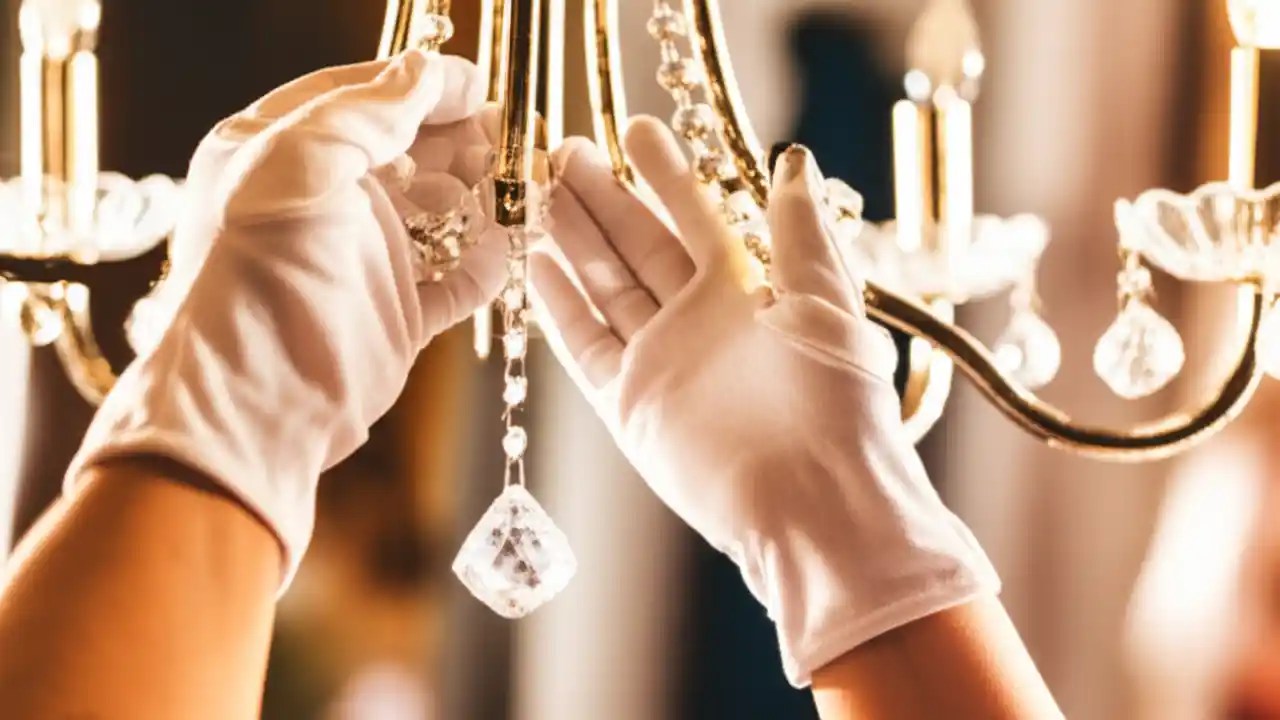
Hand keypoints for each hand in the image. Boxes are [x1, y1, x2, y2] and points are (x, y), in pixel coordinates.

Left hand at [66, 50, 503, 585]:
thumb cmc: (258, 274)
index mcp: (278, 151)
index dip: (419, 86)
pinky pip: (455, 280)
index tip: (474, 85)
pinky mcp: (395, 312)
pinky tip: (511, 247)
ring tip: (522, 184)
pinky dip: (487, 264)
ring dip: (483, 195)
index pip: (357, 97)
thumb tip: (428, 71)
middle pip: (408, 150)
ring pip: (439, 210)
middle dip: (461, 139)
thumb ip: (367, 110)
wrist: (257, 402)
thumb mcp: (299, 162)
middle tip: (510, 136)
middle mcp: (322, 199)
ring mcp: (361, 257)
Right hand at [530, 119, 998, 686]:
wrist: (814, 501)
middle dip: (603, 199)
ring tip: (537, 190)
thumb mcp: (828, 300)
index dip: (666, 174)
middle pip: (639, 248)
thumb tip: (793, 162)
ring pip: (606, 286)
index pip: (697, 218)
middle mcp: (701, 322)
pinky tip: (536, 262)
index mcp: (750, 292)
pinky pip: (586, 344)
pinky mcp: (631, 404)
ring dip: (572, 239)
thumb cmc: (836, 401)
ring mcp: (663, 361)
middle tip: (562, 152)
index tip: (635, 130)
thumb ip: (799, 233)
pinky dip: (560, 305)